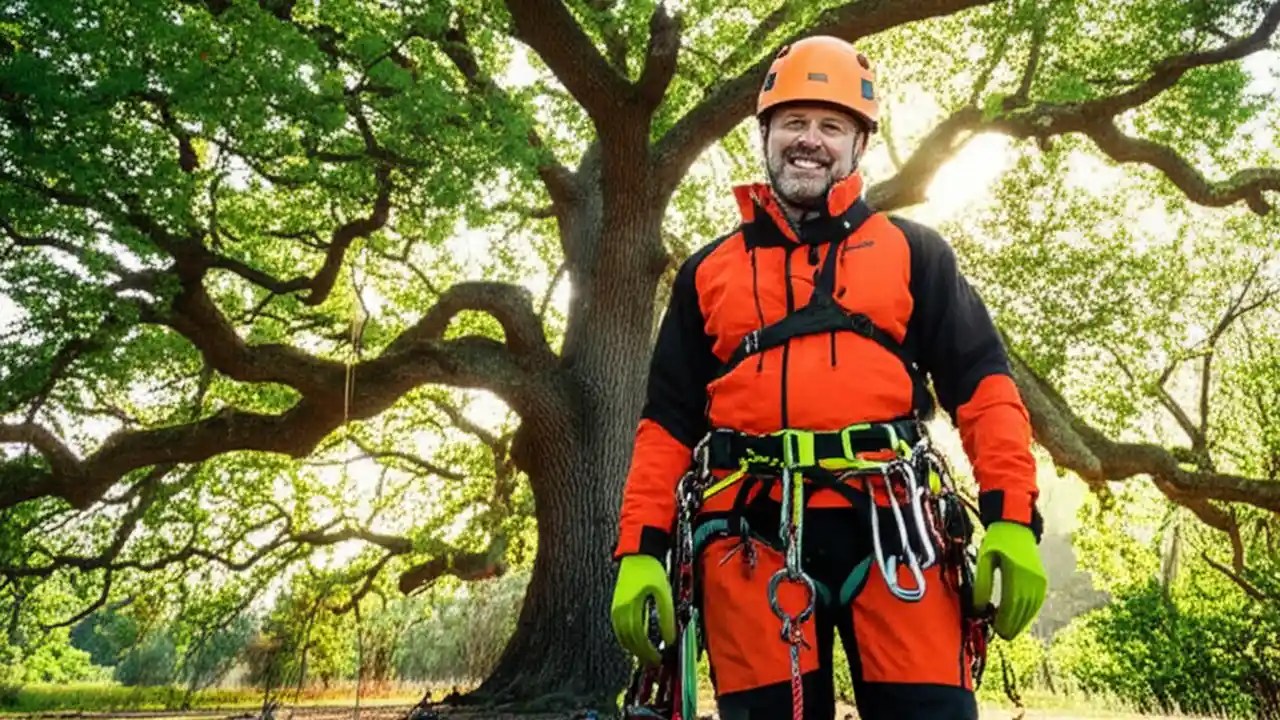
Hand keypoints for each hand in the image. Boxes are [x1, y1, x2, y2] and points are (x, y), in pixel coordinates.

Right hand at [610, 554, 674, 665]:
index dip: (649, 650)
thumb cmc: (651, 569)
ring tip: (646, 654)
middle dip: (641, 652)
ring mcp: (616, 607)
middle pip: (628, 639)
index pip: (638, 637)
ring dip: (634, 647)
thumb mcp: (663, 592)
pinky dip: (628, 637)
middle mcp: (619, 609)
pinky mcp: (616, 604)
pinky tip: (637, 639)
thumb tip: (670, 638)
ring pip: (622, 635)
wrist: (639, 553)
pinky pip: (619, 628)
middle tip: (654, 661)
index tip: (659, 657)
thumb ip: (666, 616)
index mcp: (630, 606)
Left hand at [973, 521, 1046, 639]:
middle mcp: (1031, 576)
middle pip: (1022, 607)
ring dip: (1021, 621)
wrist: (1016, 526)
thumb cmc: (996, 541)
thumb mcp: (984, 558)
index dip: (1004, 617)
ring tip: (1009, 631)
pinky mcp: (1042, 579)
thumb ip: (982, 583)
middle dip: (1012, 623)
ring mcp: (1039, 578)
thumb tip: (979, 607)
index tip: (994, 628)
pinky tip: (1020, 620)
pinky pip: (1037, 601)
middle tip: (1002, 635)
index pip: (1010, 601)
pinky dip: (1029, 613)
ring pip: (1031, 607)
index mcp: (1015, 570)